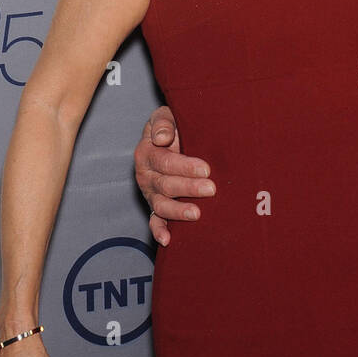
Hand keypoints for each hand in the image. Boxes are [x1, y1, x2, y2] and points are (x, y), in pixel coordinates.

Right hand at [134, 105, 214, 245]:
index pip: (164, 161)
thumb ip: (163, 122)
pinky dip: (159, 231)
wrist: (168, 138)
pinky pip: (155, 221)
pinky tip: (167, 240)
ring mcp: (151, 193)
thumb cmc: (172, 126)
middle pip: (165, 184)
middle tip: (211, 188)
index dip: (185, 166)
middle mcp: (146, 175)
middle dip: (188, 187)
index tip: (206, 169)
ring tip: (197, 213)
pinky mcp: (156, 206)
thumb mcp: (165, 116)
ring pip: (162, 205)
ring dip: (178, 210)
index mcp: (147, 152)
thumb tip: (162, 138)